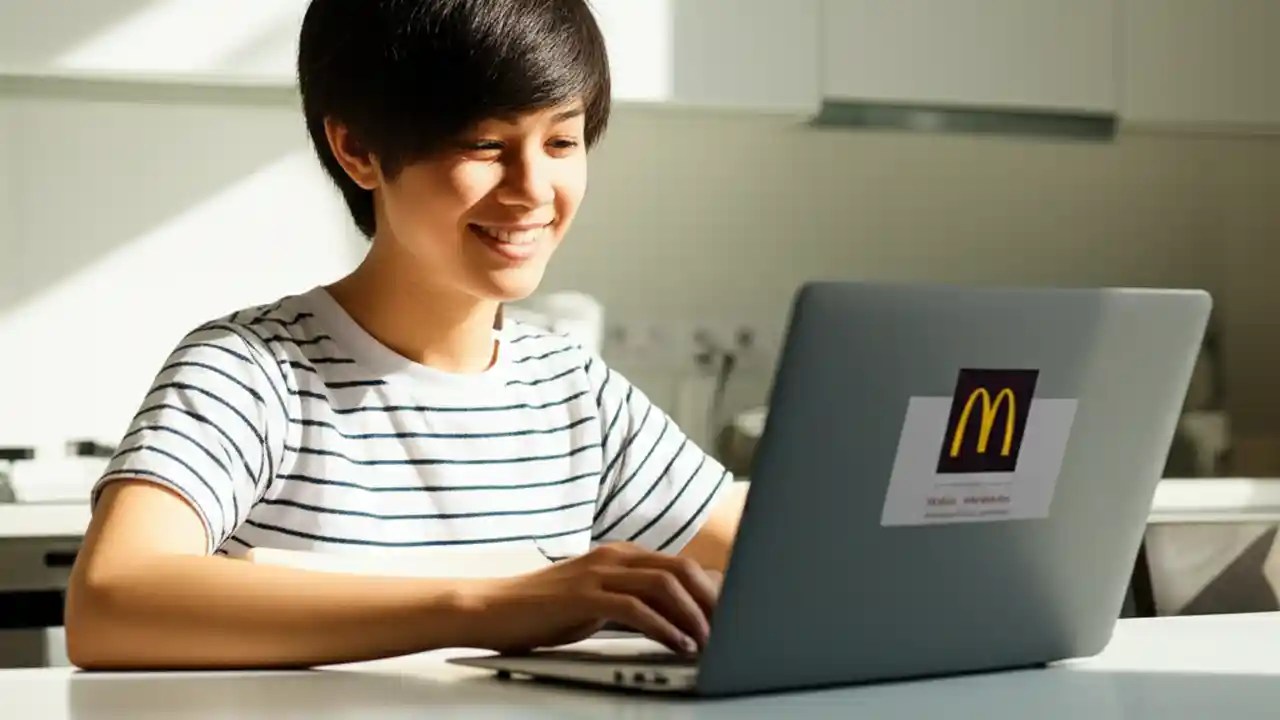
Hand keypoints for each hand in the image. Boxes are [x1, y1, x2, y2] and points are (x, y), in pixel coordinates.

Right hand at [467, 542, 720, 654]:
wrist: (494, 608)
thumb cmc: (546, 609)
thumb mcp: (598, 600)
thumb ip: (634, 601)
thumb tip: (676, 619)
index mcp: (621, 554)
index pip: (679, 564)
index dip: (710, 589)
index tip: (731, 615)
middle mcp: (614, 556)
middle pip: (680, 569)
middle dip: (711, 599)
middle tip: (732, 628)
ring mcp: (599, 573)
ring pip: (664, 585)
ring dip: (693, 615)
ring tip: (709, 641)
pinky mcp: (585, 596)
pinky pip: (636, 609)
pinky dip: (665, 628)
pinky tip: (679, 645)